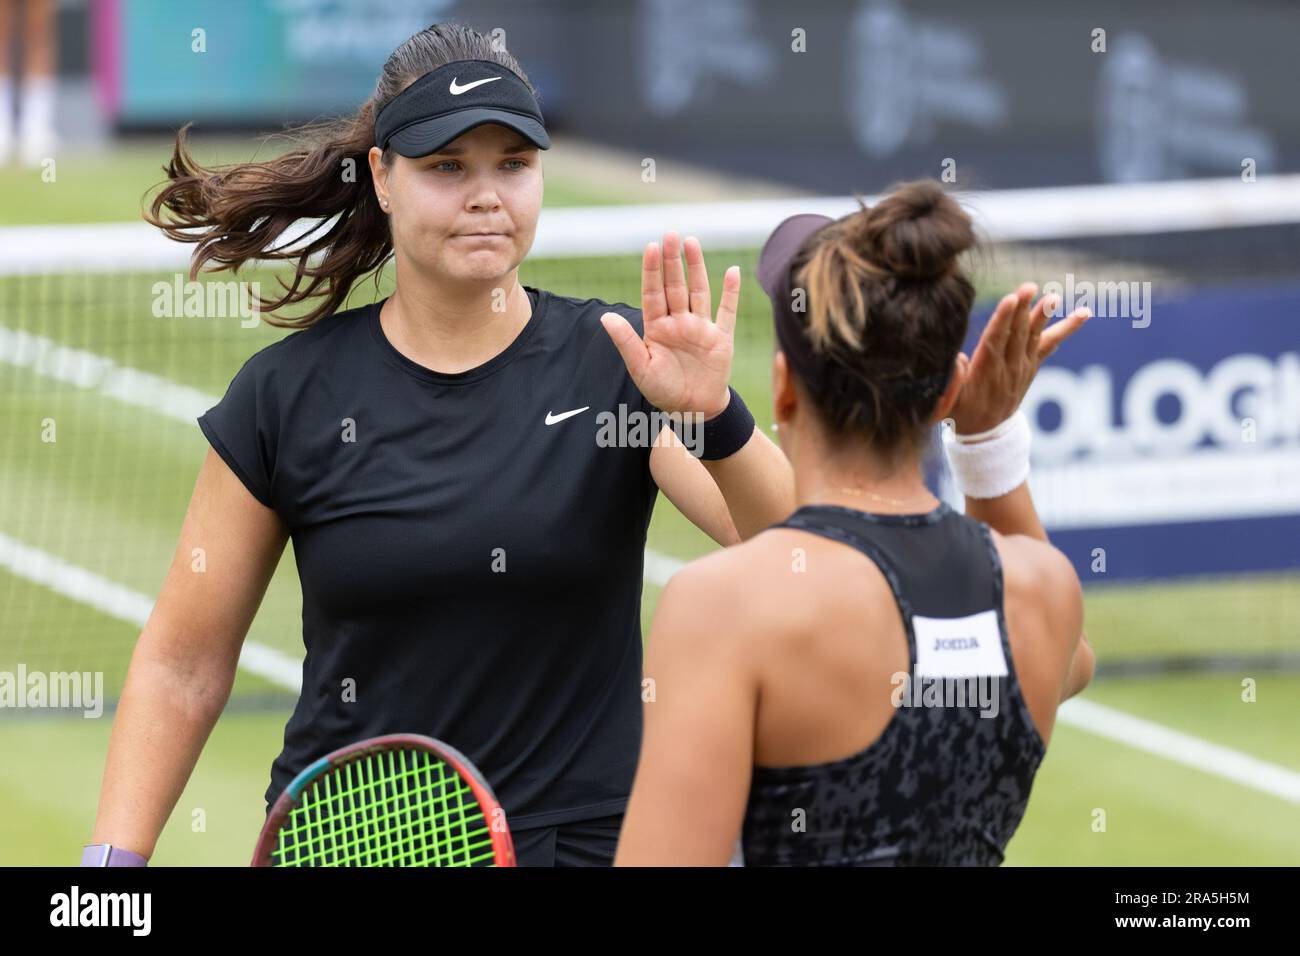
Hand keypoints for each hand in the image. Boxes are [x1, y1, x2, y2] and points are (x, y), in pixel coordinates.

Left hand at [600, 231, 739, 417]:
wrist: (694, 410)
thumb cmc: (663, 391)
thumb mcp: (641, 368)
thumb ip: (626, 342)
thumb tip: (606, 317)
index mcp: (657, 328)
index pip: (653, 293)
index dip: (652, 270)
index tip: (650, 247)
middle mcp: (678, 322)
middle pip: (675, 285)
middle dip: (672, 260)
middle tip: (670, 234)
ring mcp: (700, 327)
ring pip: (698, 291)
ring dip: (696, 267)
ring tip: (691, 242)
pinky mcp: (721, 338)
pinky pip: (727, 311)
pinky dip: (731, 292)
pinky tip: (733, 270)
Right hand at [949, 281, 1089, 434]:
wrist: (986, 434)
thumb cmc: (960, 412)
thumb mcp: (948, 401)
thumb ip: (951, 381)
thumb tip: (958, 359)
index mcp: (986, 372)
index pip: (995, 340)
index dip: (1003, 319)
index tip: (1010, 299)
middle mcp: (1008, 368)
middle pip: (1017, 333)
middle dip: (1024, 309)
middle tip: (1031, 286)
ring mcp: (1022, 367)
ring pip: (1035, 337)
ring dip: (1045, 315)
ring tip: (1056, 297)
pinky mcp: (1032, 367)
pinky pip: (1050, 345)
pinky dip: (1065, 330)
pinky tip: (1082, 314)